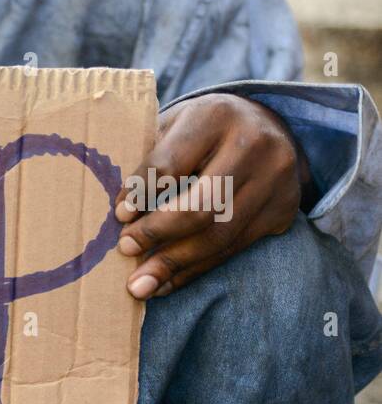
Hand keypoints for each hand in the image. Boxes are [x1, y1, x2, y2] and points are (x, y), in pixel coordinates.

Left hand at [114, 93, 307, 298]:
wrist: (266, 125)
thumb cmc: (201, 131)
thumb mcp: (172, 127)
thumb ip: (148, 162)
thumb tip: (120, 216)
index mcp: (215, 117)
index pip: (169, 166)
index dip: (140, 195)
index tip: (119, 217)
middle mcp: (254, 146)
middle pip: (200, 206)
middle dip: (157, 234)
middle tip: (125, 250)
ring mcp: (276, 180)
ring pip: (218, 236)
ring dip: (174, 265)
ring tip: (140, 285)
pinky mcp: (283, 210)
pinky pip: (233, 249)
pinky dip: (195, 270)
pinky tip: (167, 283)